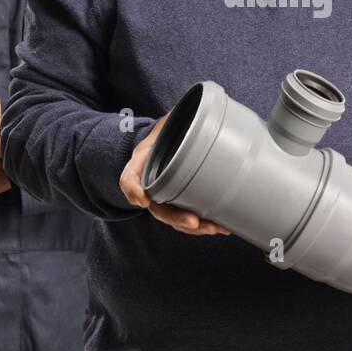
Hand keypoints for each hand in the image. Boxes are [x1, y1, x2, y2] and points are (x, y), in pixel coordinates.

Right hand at [118, 114, 231, 236]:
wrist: (177, 138)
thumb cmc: (172, 130)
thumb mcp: (168, 122)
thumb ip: (173, 122)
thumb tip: (195, 124)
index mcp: (142, 163)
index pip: (129, 179)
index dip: (134, 190)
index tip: (143, 200)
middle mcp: (151, 184)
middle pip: (158, 209)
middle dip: (176, 219)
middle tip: (194, 222)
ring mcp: (166, 195)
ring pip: (175, 219)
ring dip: (194, 227)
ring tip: (215, 228)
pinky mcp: (181, 201)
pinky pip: (188, 218)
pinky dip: (204, 224)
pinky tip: (222, 226)